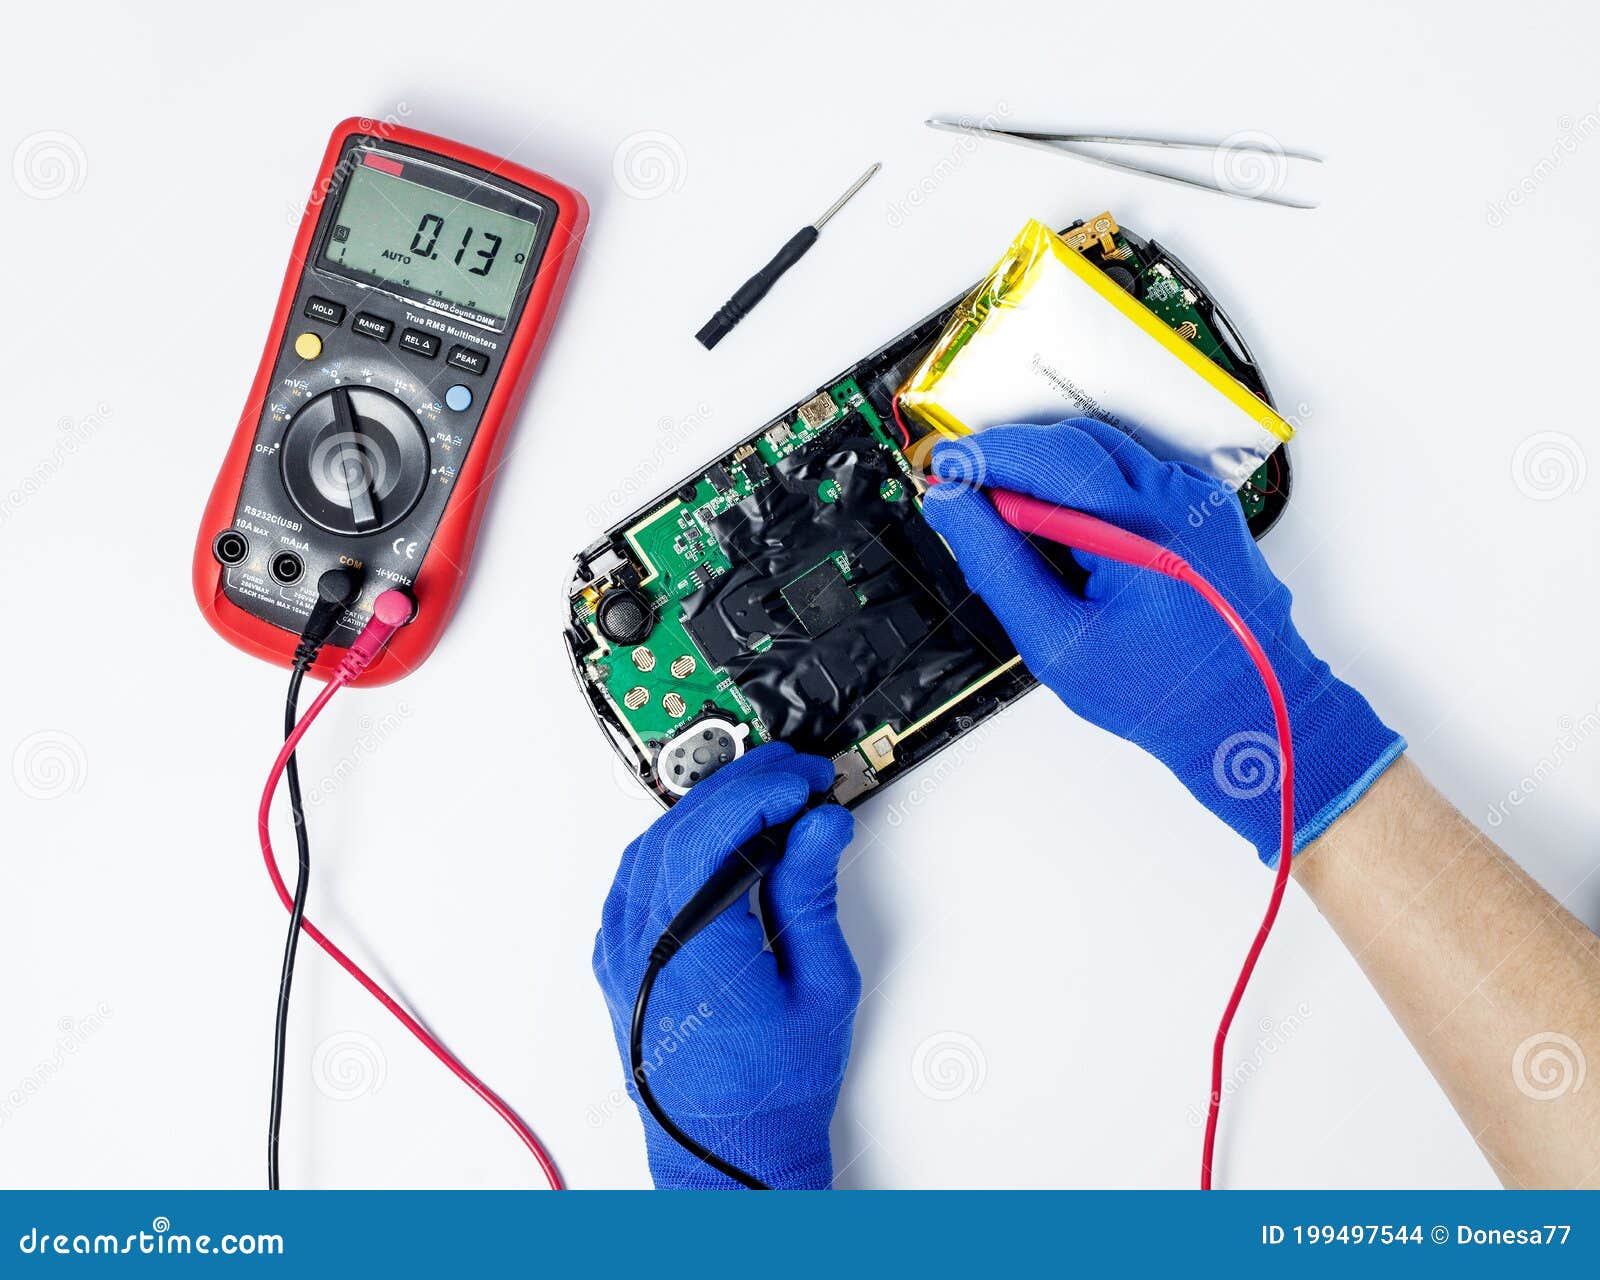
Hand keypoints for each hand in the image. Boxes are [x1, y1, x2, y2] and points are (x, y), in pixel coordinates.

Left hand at [592, 743, 859, 1187]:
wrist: (728, 1154)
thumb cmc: (773, 1088)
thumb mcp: (819, 985)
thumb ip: (811, 894)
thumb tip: (818, 826)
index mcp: (689, 947)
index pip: (716, 829)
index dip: (767, 789)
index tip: (808, 780)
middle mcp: (639, 943)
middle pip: (681, 825)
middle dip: (743, 786)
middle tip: (797, 775)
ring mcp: (618, 949)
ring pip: (652, 844)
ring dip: (709, 809)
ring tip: (767, 798)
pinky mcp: (617, 957)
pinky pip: (637, 874)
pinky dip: (679, 842)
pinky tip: (719, 838)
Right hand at [920, 419, 1403, 862]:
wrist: (1248, 715)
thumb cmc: (1160, 693)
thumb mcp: (1057, 642)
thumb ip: (999, 566)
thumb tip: (953, 508)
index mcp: (1141, 530)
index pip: (1046, 459)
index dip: (986, 457)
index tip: (943, 469)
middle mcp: (1176, 498)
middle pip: (1074, 441)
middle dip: (1010, 454)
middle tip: (962, 484)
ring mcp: (1195, 497)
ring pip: (1103, 449)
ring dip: (1046, 466)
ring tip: (1003, 507)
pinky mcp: (1201, 506)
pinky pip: (1132, 471)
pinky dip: (1085, 483)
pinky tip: (1059, 522)